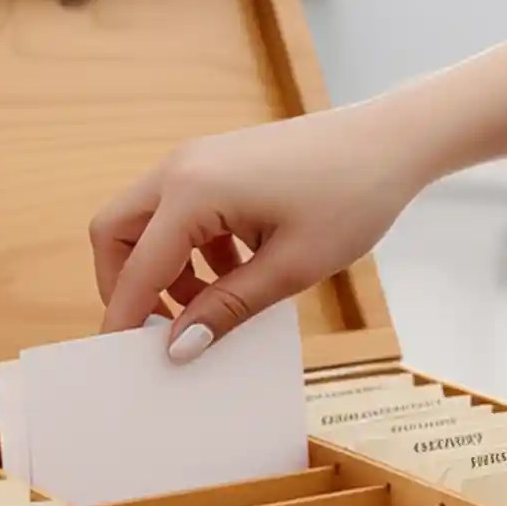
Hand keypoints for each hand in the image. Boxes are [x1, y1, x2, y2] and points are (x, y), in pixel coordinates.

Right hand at [89, 103, 431, 362]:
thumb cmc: (350, 198)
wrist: (391, 142)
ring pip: (144, 222)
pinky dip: (188, 250)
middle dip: (124, 284)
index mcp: (193, 191)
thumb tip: (178, 348)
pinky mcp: (214, 164)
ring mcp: (196, 161)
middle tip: (156, 329)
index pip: (136, 267)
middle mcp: (181, 168)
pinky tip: (234, 273)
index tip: (120, 363)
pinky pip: (177, 213)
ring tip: (211, 305)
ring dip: (162, 269)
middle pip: (115, 232)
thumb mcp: (290, 268)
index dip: (124, 318)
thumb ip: (226, 309)